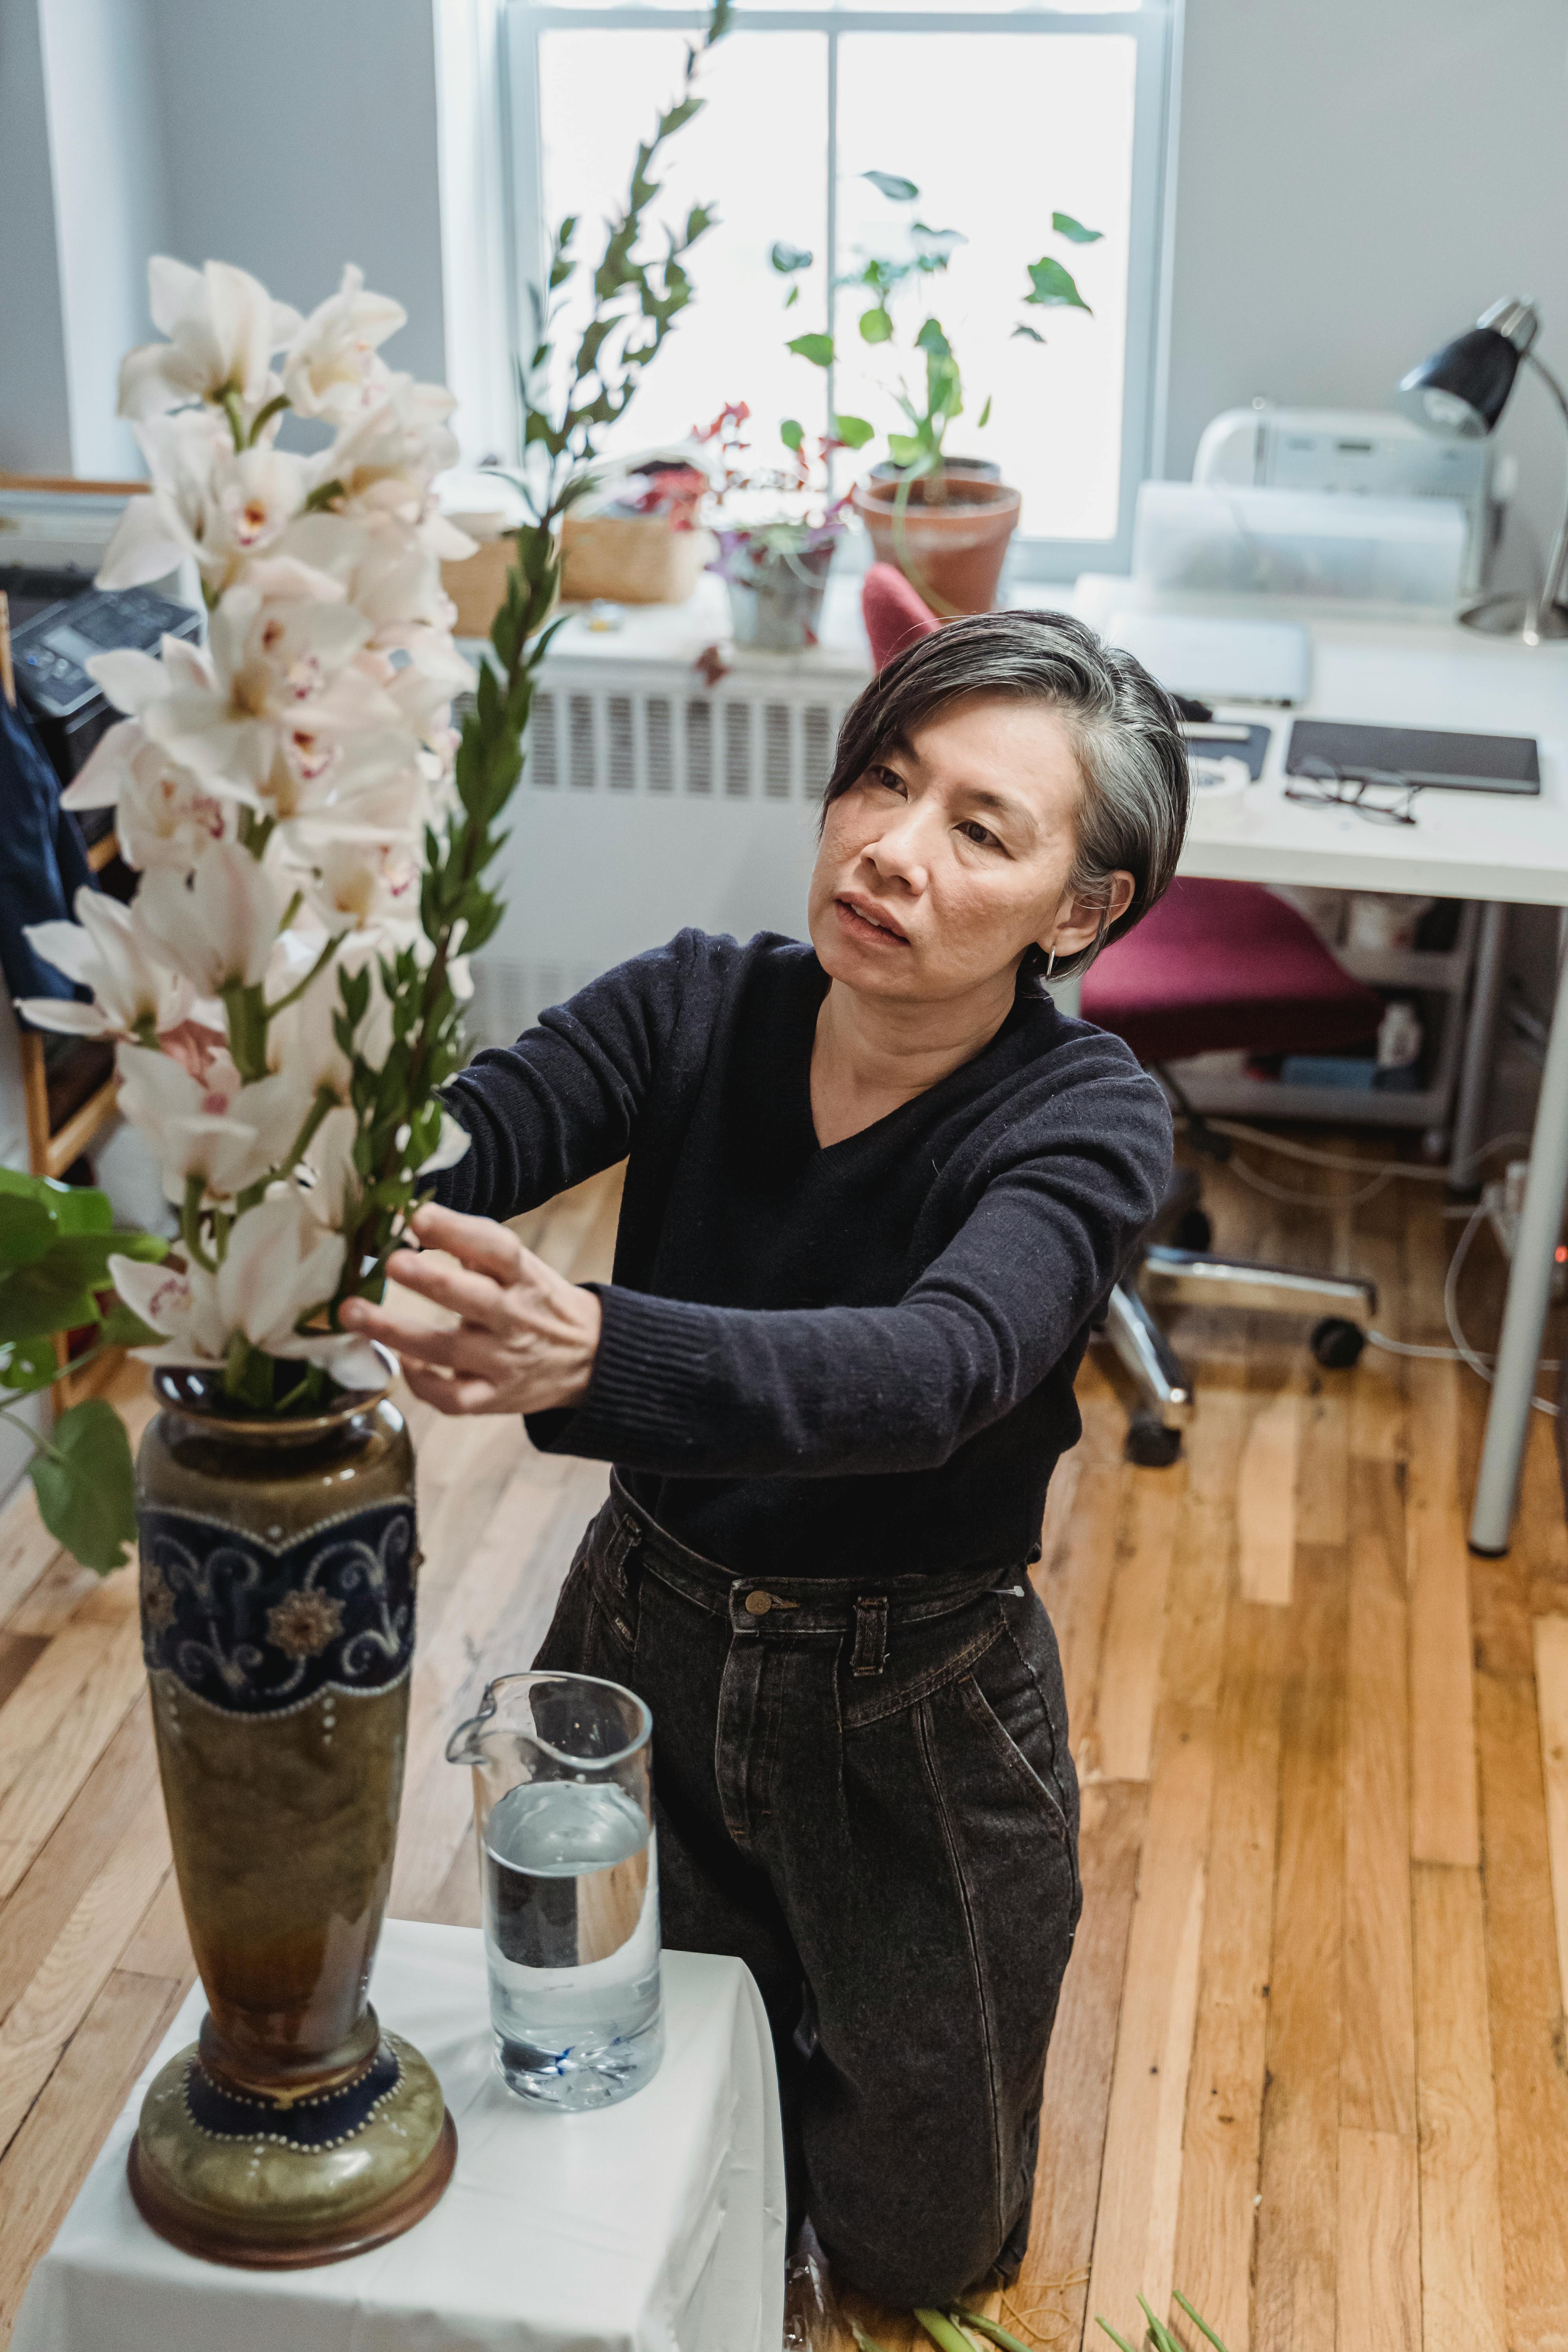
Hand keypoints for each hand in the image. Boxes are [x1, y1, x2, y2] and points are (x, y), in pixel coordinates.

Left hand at [339, 1203, 601, 1417]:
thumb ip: (473, 1246)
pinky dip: (422, 1383)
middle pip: (473, 1299)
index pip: (497, 1248)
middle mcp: (516, 1317)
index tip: (417, 1216)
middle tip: (391, 1262)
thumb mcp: (520, 1267)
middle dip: (431, 1281)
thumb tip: (410, 1218)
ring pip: (448, 1350)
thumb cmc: (537, 1301)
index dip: (458, 1231)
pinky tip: (400, 1362)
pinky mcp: (495, 1398)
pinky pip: (453, 1398)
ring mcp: (505, 1361)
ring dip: (397, 1332)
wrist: (589, 1358)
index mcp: (525, 1277)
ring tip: (353, 1312)